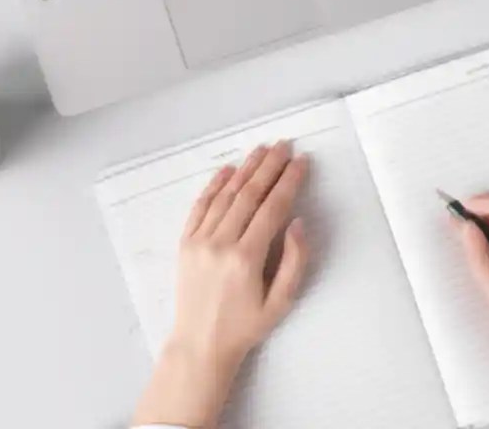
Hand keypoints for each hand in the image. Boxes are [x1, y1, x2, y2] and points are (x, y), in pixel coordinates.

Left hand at [133, 142, 309, 427]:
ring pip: (226, 195)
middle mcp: (221, 243)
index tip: (302, 162)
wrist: (200, 343)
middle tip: (284, 146)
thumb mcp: (281, 301)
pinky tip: (228, 170)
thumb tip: (297, 222)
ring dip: (246, 169)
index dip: (289, 181)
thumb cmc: (245, 326)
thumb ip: (294, 261)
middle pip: (249, 194)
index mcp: (247, 258)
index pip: (272, 207)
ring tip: (262, 150)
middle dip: (269, 166)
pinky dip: (214, 185)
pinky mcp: (186, 243)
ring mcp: (200, 241)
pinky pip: (200, 206)